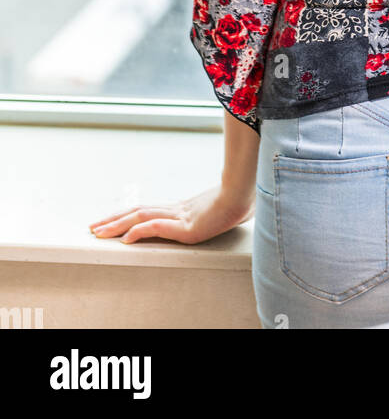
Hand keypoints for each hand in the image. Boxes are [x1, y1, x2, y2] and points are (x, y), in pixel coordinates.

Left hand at [88, 183, 253, 245]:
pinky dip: (138, 232)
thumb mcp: (225, 208)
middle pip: (138, 211)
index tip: (110, 220)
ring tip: (98, 232)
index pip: (148, 209)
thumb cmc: (243, 198)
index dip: (127, 214)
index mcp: (183, 208)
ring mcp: (180, 217)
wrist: (251, 194)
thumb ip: (217, 211)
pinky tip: (126, 239)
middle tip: (92, 226)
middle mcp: (177, 210)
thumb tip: (226, 210)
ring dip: (117, 225)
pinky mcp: (186, 227)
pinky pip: (156, 228)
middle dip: (113, 220)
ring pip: (140, 218)